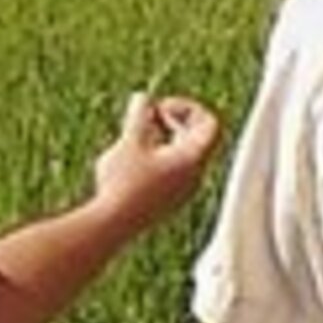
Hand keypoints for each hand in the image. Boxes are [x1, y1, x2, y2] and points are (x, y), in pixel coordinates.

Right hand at [87, 89, 221, 230]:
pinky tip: (130, 160)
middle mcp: (194, 176)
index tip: (160, 108)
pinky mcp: (167, 202)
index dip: (187, 107)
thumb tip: (143, 97)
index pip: (209, 123)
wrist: (112, 224)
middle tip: (146, 117)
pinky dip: (156, 157)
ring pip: (182, 155)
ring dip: (161, 138)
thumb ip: (139, 115)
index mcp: (193, 159)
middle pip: (196, 137)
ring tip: (134, 138)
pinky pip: (171, 172)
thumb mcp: (130, 141)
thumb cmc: (124, 182)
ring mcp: (182, 192)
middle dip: (172, 120)